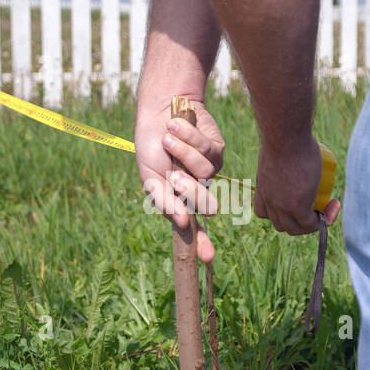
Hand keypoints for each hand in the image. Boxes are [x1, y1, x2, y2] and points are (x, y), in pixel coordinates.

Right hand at [136, 94, 224, 263]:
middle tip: (176, 177)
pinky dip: (189, 138)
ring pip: (206, 174)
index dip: (201, 244)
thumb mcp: (151, 177)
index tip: (207, 257)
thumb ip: (164, 200)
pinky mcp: (218, 151)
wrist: (159, 111)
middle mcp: (196, 189)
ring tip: (169, 138)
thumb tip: (182, 223)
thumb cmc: (151, 147)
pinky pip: (209, 151)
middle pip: (204, 204)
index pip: (193, 229)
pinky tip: (177, 127)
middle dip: (190, 189)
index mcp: (178, 201)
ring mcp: (209, 171)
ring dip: (183, 153)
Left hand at [254, 136, 341, 235]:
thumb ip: (282, 157)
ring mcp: (282, 206)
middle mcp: (269, 202)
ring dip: (312, 223)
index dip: (282, 213)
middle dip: (299, 221)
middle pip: (282, 224)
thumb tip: (296, 152)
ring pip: (296, 228)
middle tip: (316, 206)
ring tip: (326, 208)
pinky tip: (332, 209)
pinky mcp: (298, 206)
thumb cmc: (283, 138)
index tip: (298, 202)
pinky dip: (323, 220)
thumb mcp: (278, 152)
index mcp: (262, 190)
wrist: (286, 137)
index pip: (266, 213)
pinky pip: (312, 224)